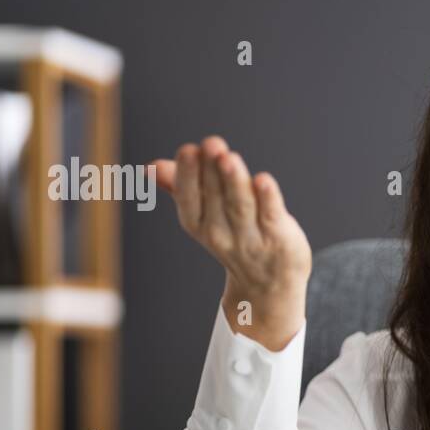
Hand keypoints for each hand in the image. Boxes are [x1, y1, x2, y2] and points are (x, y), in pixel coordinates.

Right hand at [150, 136, 311, 351]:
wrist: (269, 285)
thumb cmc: (235, 237)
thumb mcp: (204, 216)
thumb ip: (181, 187)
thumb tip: (150, 167)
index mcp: (199, 224)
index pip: (189, 199)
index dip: (188, 175)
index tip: (188, 150)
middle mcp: (222, 234)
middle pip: (216, 197)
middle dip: (212, 170)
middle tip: (212, 143)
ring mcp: (251, 239)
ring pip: (241, 206)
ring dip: (235, 181)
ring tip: (229, 158)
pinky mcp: (279, 239)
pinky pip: (271, 217)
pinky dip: (268, 199)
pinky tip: (263, 181)